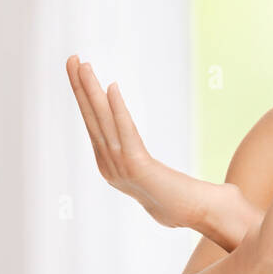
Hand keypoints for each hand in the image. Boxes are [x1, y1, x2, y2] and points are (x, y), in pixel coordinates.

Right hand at [66, 54, 231, 232]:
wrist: (201, 214)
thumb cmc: (186, 199)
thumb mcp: (158, 179)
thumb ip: (146, 166)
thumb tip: (146, 159)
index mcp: (111, 165)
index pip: (94, 124)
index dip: (85, 97)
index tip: (79, 70)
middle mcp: (110, 165)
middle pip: (92, 119)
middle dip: (80, 87)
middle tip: (71, 58)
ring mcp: (121, 168)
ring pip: (103, 122)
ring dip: (92, 92)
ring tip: (83, 66)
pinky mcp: (137, 167)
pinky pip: (125, 133)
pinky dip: (117, 110)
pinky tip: (111, 87)